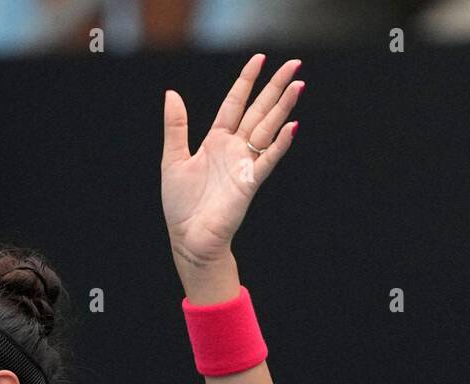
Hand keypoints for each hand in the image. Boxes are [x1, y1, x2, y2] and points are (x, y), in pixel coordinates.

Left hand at [162, 54, 301, 270]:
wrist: (189, 238)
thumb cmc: (181, 205)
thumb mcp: (173, 158)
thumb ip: (176, 127)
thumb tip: (171, 94)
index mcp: (216, 141)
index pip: (235, 103)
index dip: (247, 81)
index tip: (260, 59)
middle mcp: (234, 149)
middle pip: (258, 111)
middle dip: (275, 87)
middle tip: (294, 65)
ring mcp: (244, 165)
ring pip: (267, 129)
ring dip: (283, 108)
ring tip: (298, 86)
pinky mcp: (249, 184)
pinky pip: (267, 160)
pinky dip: (279, 144)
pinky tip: (292, 127)